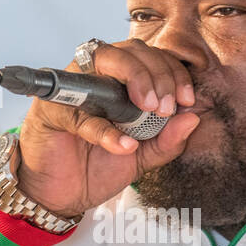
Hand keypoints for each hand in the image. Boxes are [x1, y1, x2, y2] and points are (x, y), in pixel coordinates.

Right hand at [14, 38, 201, 218]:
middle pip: (131, 49)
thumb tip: (194, 118)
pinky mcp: (51, 110)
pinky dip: (106, 130)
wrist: (62, 196)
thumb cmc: (98, 167)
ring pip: (105, 58)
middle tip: (168, 107)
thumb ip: (168, 140)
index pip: (151, 58)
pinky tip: (124, 146)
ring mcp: (72, 89)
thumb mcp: (144, 157)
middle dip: (159, 73)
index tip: (187, 101)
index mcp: (120, 81)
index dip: (174, 73)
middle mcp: (96, 76)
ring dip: (136, 78)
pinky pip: (82, 112)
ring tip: (151, 110)